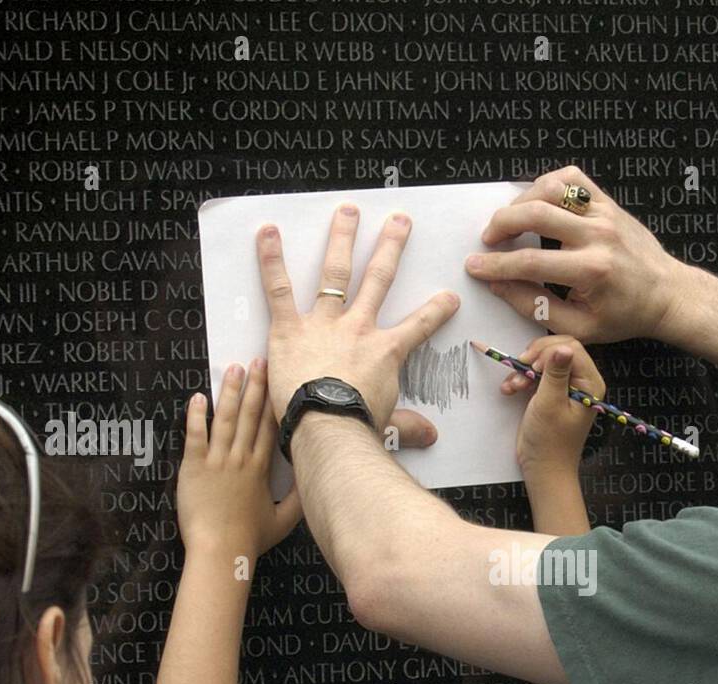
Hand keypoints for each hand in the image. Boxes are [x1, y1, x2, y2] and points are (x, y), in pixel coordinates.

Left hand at [179, 358, 302, 556]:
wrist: (221, 550)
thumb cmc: (250, 539)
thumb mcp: (284, 522)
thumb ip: (299, 500)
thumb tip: (313, 483)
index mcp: (261, 469)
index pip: (269, 427)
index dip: (273, 402)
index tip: (278, 381)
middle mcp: (241, 459)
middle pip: (249, 415)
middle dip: (255, 386)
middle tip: (258, 360)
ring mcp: (217, 461)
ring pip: (225, 419)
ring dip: (229, 391)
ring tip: (233, 368)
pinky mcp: (194, 467)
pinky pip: (195, 435)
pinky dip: (196, 415)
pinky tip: (198, 397)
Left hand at [257, 207, 459, 441]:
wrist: (329, 428)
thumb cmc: (358, 427)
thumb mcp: (389, 425)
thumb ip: (408, 427)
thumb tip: (430, 437)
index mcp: (385, 352)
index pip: (419, 327)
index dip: (437, 310)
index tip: (449, 296)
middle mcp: (359, 327)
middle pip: (379, 279)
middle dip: (391, 247)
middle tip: (399, 221)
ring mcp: (325, 323)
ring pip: (335, 272)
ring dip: (341, 238)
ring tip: (346, 211)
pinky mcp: (290, 328)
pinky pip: (279, 289)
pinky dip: (271, 259)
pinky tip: (268, 231)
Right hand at [467, 165, 690, 343]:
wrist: (666, 295)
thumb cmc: (624, 315)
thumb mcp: (579, 327)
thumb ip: (535, 307)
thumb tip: (499, 285)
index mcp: (591, 272)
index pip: (530, 263)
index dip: (496, 265)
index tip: (475, 266)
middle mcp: (598, 236)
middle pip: (536, 214)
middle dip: (502, 225)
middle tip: (487, 239)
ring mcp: (604, 214)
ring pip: (551, 188)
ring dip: (521, 201)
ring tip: (509, 222)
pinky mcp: (608, 203)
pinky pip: (572, 179)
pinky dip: (547, 184)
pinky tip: (537, 202)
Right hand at [510, 335, 603, 479]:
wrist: (543, 468)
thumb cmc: (550, 442)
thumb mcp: (550, 404)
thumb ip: (556, 374)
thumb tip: (562, 347)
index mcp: (590, 383)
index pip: (572, 348)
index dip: (549, 352)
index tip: (531, 367)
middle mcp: (581, 381)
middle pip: (557, 349)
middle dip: (535, 358)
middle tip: (520, 370)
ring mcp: (565, 386)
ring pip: (544, 360)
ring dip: (524, 369)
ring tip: (513, 385)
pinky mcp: (550, 392)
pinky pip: (536, 374)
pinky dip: (521, 378)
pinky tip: (510, 389)